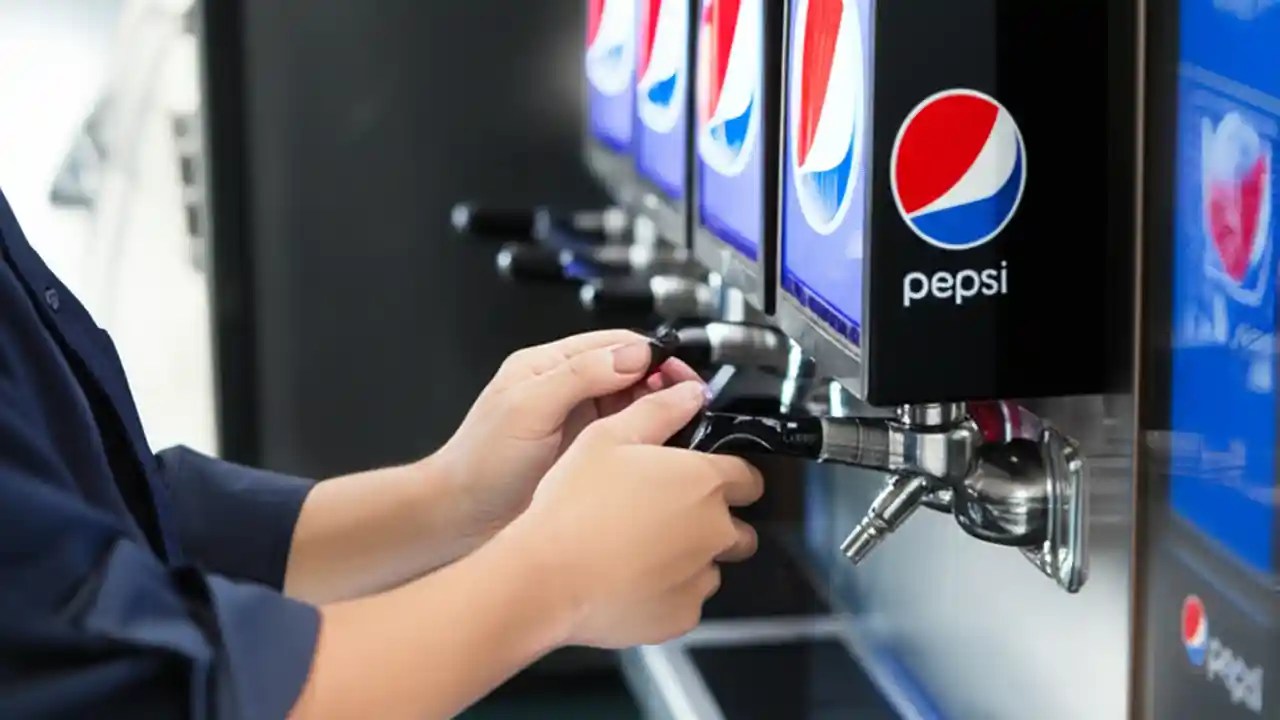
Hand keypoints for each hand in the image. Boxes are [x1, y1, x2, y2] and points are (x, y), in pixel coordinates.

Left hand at [434, 330, 703, 539]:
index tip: (683, 375)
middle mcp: (568, 391)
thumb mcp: (529, 407)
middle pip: (631, 374)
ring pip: (634, 407)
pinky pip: (627, 440)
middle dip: (665, 384)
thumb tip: (634, 353)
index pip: (615, 345)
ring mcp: (578, 425)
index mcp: (550, 366)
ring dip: (661, 413)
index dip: (654, 355)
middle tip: (695, 405)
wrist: (460, 518)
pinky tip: (665, 454)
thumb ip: (580, 375)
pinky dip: (650, 442)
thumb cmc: (482, 462)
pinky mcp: (585, 457)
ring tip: (687, 429)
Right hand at [506, 381, 763, 647]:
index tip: (700, 481)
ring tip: (640, 549)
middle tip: (663, 516)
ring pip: (712, 565)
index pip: (747, 478)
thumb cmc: (573, 507)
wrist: (546, 578)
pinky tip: (631, 578)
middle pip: (738, 527)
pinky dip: (669, 591)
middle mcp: (714, 530)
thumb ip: (660, 411)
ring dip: (689, 557)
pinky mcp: (682, 615)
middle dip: (712, 521)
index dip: (727, 476)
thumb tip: (690, 393)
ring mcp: (701, 577)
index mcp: (703, 481)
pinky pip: (687, 600)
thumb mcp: (608, 437)